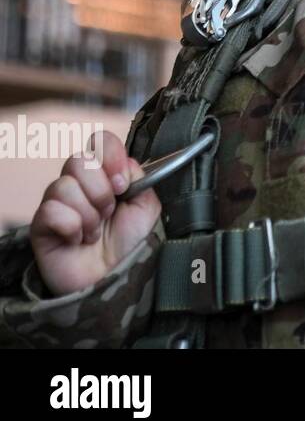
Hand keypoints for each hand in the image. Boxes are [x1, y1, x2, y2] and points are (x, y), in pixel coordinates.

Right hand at [30, 130, 161, 296]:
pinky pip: (51, 210)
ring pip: (64, 185)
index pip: (100, 142)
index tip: (122, 184)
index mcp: (107, 175)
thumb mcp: (148, 205)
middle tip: (109, 213)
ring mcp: (58, 203)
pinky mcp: (41, 224)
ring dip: (88, 214)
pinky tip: (78, 240)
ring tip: (94, 232)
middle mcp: (80, 184)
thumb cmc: (132, 244)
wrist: (116, 279)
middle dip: (101, 191)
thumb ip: (140, 176)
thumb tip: (123, 162)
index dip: (111, 156)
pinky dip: (71, 227)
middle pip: (79, 160)